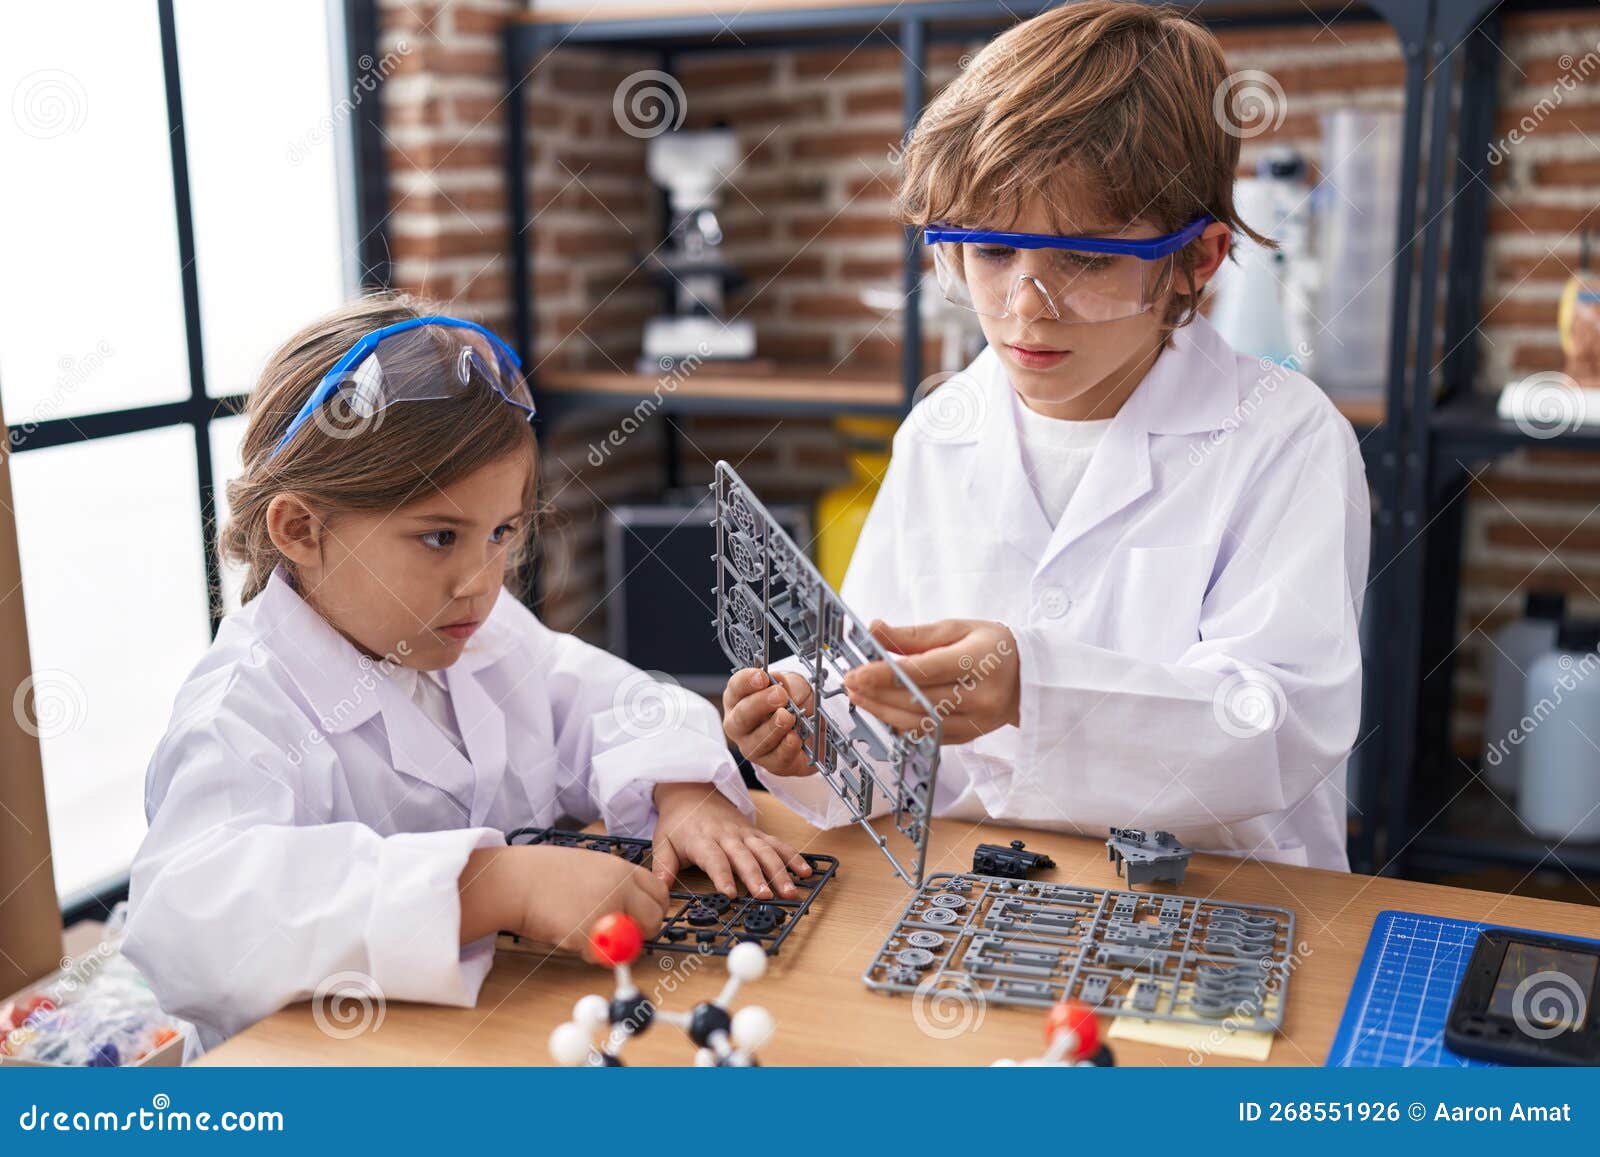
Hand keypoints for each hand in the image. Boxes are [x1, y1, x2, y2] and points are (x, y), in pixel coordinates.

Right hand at [461, 844, 668, 957]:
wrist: (516, 881)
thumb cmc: (546, 874)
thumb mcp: (592, 867)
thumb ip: (617, 885)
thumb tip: (634, 910)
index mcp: (621, 869)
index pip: (659, 892)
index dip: (653, 910)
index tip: (642, 920)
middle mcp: (620, 888)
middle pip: (653, 919)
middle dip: (641, 933)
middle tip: (621, 937)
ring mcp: (607, 910)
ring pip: (631, 941)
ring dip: (616, 945)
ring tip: (587, 932)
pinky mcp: (590, 934)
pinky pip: (604, 955)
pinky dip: (591, 954)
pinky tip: (570, 935)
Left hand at [652, 780, 812, 899]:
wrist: (692, 791)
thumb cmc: (678, 822)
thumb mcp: (662, 841)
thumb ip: (662, 866)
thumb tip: (659, 889)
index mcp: (701, 839)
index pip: (713, 859)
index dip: (722, 875)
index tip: (730, 893)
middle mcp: (726, 836)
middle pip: (744, 857)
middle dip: (756, 876)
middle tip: (767, 895)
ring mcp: (744, 834)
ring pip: (765, 851)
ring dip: (780, 871)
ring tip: (791, 890)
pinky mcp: (755, 833)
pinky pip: (776, 844)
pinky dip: (792, 856)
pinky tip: (805, 871)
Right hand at [721, 667, 815, 777]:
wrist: (813, 731)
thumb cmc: (794, 703)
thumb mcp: (793, 685)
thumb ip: (786, 682)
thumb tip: (778, 680)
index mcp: (739, 699)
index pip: (735, 688)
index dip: (746, 682)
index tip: (762, 677)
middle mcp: (739, 724)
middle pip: (741, 716)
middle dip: (760, 704)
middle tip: (779, 695)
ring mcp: (752, 746)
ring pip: (757, 740)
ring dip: (774, 727)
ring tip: (788, 716)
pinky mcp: (771, 764)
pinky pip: (777, 759)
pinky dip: (786, 748)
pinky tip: (794, 738)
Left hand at [842, 619, 1019, 742]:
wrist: (1029, 677)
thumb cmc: (992, 646)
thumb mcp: (957, 628)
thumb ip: (913, 633)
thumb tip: (874, 629)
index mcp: (981, 661)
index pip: (926, 670)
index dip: (887, 673)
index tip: (857, 672)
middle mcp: (982, 696)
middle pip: (920, 700)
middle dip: (879, 693)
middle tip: (850, 682)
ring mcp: (978, 721)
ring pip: (921, 724)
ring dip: (884, 712)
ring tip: (859, 697)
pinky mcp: (970, 736)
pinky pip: (928, 735)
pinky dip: (901, 725)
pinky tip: (882, 711)